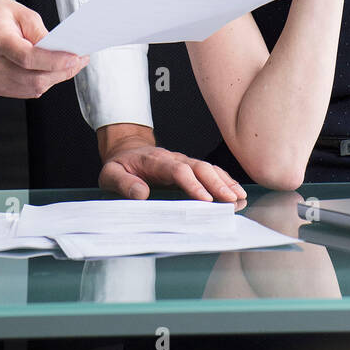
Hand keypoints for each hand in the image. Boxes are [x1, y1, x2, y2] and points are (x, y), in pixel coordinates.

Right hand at [0, 0, 89, 97]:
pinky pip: (26, 90)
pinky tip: (51, 70)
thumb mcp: (23, 13)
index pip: (28, 57)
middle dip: (62, 71)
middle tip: (81, 60)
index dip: (54, 61)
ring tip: (70, 64)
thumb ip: (42, 34)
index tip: (76, 57)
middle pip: (33, 78)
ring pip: (33, 88)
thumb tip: (63, 53)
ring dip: (55, 78)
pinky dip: (43, 82)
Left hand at [97, 124, 247, 201]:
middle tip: (231, 200)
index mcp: (155, 162)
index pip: (178, 171)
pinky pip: (210, 171)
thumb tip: (141, 194)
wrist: (126, 149)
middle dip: (216, 184)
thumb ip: (124, 184)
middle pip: (199, 168)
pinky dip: (224, 180)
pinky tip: (236, 192)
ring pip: (208, 168)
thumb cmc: (120, 165)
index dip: (193, 185)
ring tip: (239, 197)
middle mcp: (173, 159)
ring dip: (225, 182)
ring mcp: (184, 161)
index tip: (205, 199)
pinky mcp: (190, 167)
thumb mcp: (111, 174)